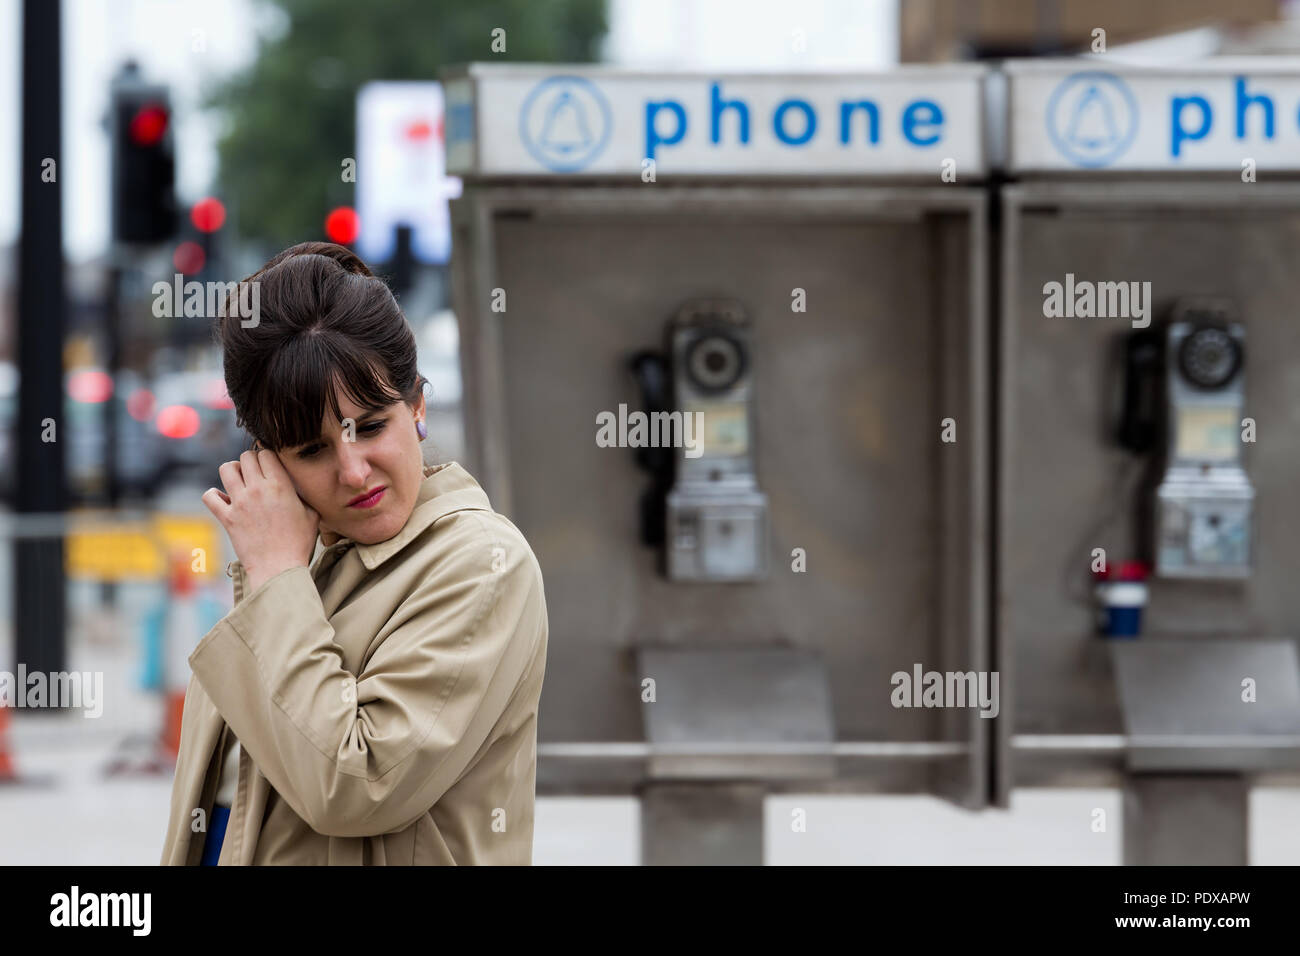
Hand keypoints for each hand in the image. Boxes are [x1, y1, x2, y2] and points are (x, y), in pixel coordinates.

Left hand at [202, 449, 319, 592]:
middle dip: (250, 461)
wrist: (279, 568)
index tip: (269, 466)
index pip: (266, 454)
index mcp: (280, 486)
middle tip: (255, 474)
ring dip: (232, 471)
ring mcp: (240, 503)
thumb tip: (296, 490)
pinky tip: (224, 501)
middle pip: (246, 456)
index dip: (268, 457)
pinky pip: (210, 496)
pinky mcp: (227, 518)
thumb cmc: (299, 544)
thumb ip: (301, 496)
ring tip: (238, 482)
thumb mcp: (311, 515)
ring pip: (226, 468)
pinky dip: (214, 496)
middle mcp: (258, 489)